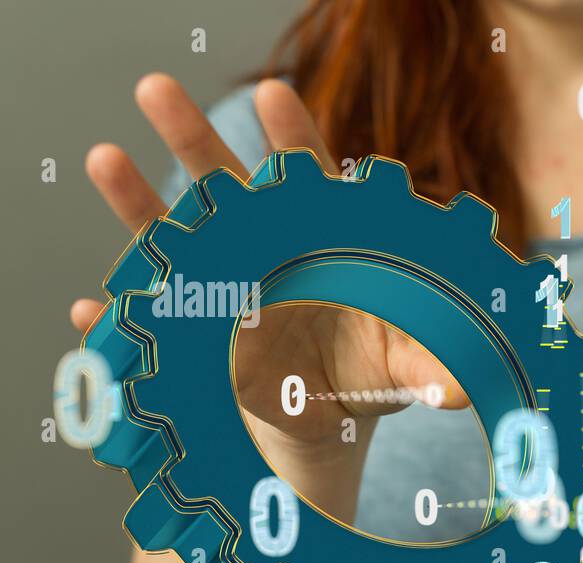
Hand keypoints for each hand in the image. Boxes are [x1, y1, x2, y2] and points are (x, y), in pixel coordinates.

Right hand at [72, 73, 467, 452]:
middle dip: (193, 137)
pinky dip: (117, 324)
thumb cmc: (371, 373)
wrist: (328, 420)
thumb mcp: (406, 368)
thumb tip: (461, 390)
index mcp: (322, 242)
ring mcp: (220, 288)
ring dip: (135, 200)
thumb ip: (431, 369)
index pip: (308, 178)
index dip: (292, 138)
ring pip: (172, 236)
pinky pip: (148, 325)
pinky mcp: (192, 336)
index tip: (276, 99)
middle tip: (157, 90)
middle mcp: (264, 252)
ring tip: (104, 157)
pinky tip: (88, 314)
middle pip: (226, 185)